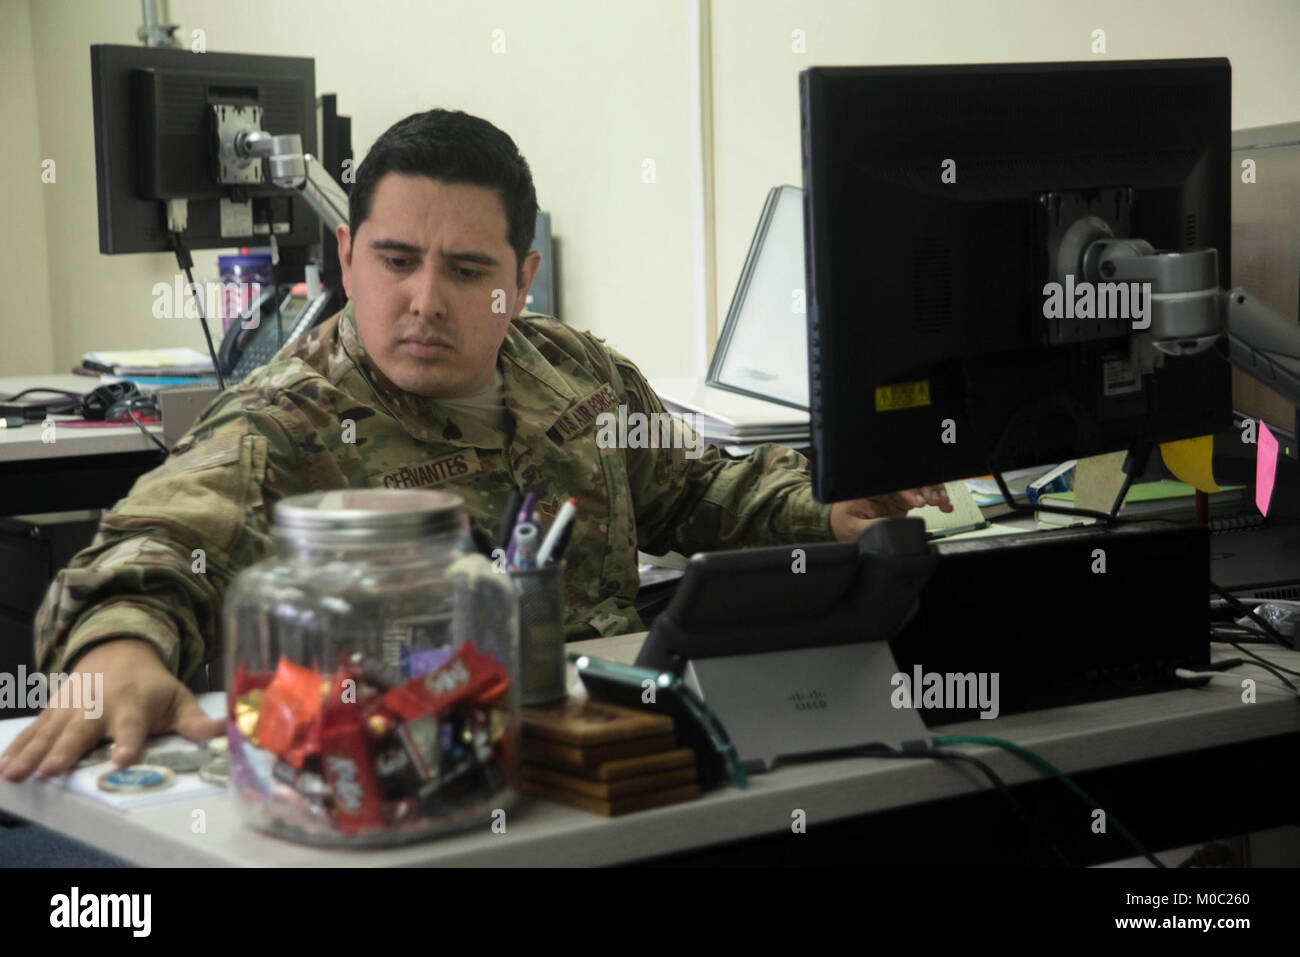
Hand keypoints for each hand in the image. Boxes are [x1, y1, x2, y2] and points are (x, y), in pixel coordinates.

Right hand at [0, 638, 222, 781]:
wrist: (117, 648)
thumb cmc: (152, 684)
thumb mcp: (179, 698)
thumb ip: (197, 722)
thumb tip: (229, 731)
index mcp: (134, 705)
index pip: (132, 726)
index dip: (128, 743)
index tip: (122, 760)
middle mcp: (99, 705)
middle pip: (82, 731)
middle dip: (66, 750)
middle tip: (51, 770)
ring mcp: (72, 707)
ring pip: (50, 732)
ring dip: (31, 753)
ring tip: (14, 773)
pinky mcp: (53, 710)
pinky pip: (33, 730)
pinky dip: (16, 746)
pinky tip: (1, 765)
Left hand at [829, 485, 952, 541]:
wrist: (845, 527)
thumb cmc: (844, 521)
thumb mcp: (851, 526)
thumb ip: (869, 527)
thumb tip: (888, 526)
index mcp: (871, 486)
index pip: (894, 481)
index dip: (909, 489)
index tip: (917, 501)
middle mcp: (886, 485)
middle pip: (911, 479)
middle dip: (926, 487)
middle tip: (935, 500)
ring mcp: (897, 491)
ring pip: (921, 484)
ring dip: (935, 491)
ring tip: (942, 502)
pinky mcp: (905, 499)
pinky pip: (924, 494)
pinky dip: (937, 498)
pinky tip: (945, 504)